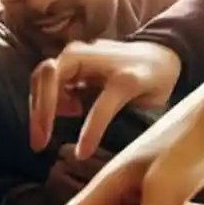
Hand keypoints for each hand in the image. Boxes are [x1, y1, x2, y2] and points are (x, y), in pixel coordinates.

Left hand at [29, 40, 181, 158]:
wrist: (169, 57)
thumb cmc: (130, 73)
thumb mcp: (96, 83)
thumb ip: (75, 92)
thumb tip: (58, 111)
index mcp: (73, 58)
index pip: (41, 78)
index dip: (34, 107)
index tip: (36, 140)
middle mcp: (82, 54)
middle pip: (44, 75)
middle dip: (37, 110)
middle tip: (37, 143)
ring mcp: (103, 63)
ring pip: (60, 80)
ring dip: (48, 112)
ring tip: (49, 141)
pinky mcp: (125, 80)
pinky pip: (100, 107)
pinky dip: (89, 130)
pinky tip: (84, 150)